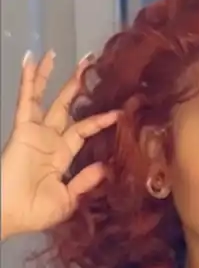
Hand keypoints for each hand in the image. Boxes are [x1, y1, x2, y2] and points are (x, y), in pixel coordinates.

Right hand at [1, 50, 119, 239]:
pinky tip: (31, 59)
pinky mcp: (23, 129)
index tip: (119, 111)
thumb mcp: (69, 199)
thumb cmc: (36, 212)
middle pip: (67, 107)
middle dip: (77, 86)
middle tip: (89, 63)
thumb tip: (105, 167)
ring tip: (58, 53)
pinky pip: (26, 100)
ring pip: (47, 98)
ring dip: (53, 76)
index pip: (84, 131)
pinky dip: (28, 80)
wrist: (11, 214)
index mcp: (62, 157)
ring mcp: (36, 132)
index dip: (99, 120)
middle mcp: (50, 141)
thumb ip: (85, 181)